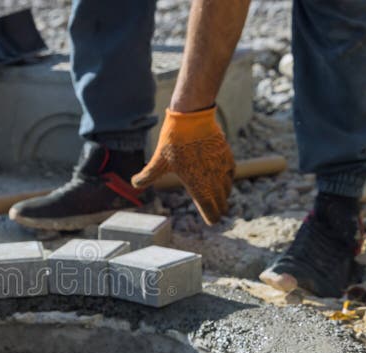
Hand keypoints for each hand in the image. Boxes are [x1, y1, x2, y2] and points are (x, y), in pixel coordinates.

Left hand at [132, 107, 233, 224]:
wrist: (192, 118)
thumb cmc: (174, 141)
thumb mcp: (158, 161)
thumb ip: (147, 176)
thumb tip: (134, 185)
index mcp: (198, 185)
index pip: (210, 210)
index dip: (212, 218)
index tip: (212, 222)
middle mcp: (213, 179)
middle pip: (221, 202)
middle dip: (218, 209)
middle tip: (216, 213)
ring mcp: (222, 167)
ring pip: (227, 189)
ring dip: (224, 196)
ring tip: (220, 199)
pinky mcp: (226, 155)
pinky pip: (232, 173)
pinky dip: (228, 180)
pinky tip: (225, 179)